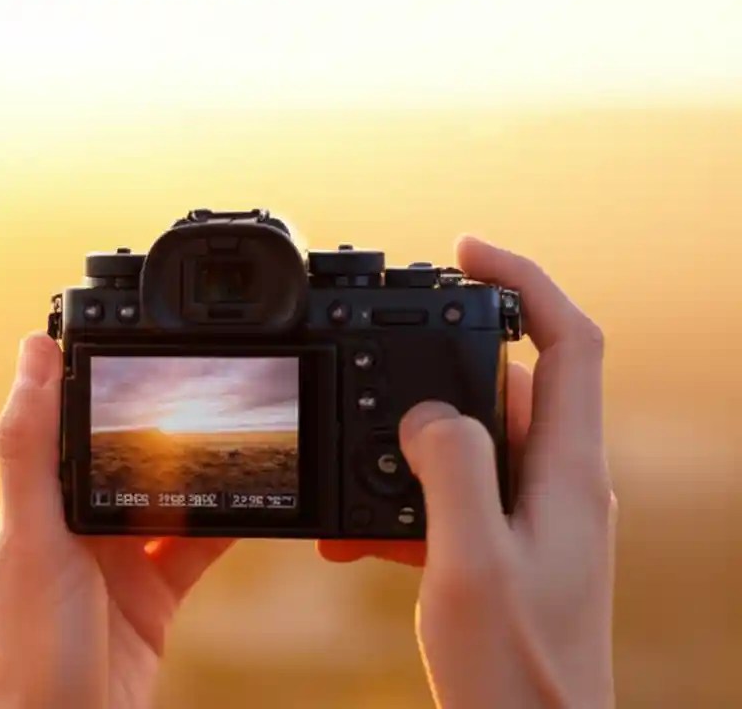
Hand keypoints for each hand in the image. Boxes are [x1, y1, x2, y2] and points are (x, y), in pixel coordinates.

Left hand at [0, 334, 232, 708]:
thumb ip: (33, 444)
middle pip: (129, 455)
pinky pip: (196, 549)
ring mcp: (118, 561)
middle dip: (166, 420)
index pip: (75, 419)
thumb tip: (35, 351)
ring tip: (239, 435)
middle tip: (210, 381)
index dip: (102, 378)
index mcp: (46, 498)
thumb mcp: (35, 530)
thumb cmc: (32, 639)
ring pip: (168, 498)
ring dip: (199, 472)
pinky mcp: (152, 597)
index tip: (136, 338)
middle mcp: (81, 523)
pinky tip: (253, 506)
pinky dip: (225, 527)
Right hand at [319, 237, 615, 707]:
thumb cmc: (514, 672)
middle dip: (430, 380)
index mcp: (568, 473)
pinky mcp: (508, 548)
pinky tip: (358, 539)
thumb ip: (453, 472)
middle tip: (369, 383)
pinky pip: (453, 496)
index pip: (568, 341)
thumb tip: (427, 414)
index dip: (523, 280)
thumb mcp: (468, 564)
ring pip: (470, 445)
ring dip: (403, 454)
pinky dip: (404, 503)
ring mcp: (536, 517)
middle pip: (507, 385)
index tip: (465, 252)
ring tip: (350, 490)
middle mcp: (560, 485)